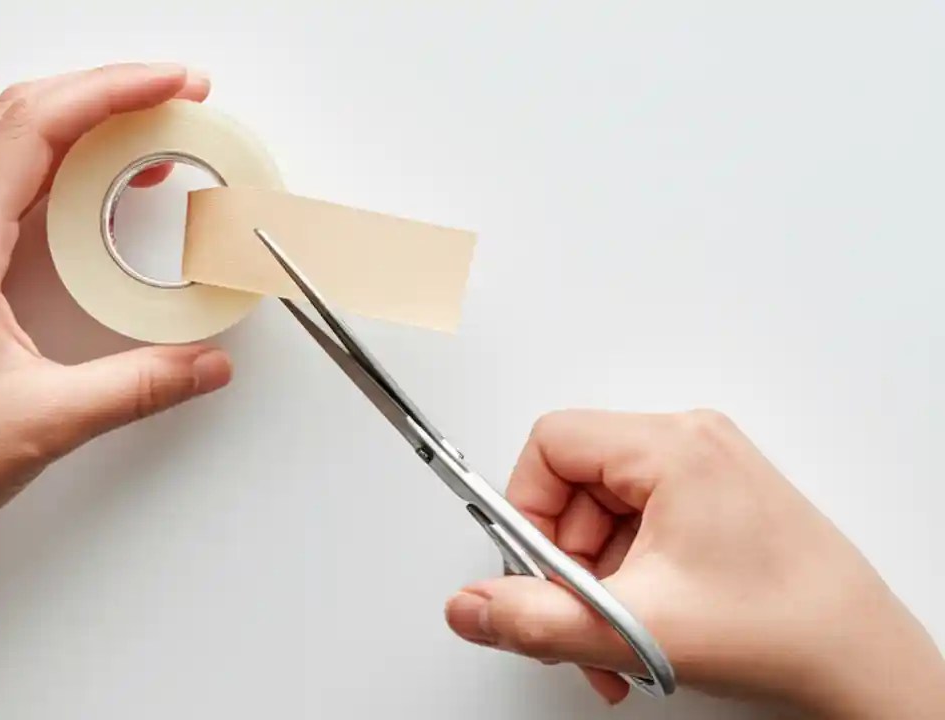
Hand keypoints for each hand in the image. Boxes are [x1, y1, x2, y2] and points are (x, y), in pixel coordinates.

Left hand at [0, 63, 228, 719]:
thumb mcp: (47, 419)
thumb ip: (141, 384)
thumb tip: (207, 363)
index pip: (36, 128)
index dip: (113, 91)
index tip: (175, 85)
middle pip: (17, 117)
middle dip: (101, 93)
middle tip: (173, 97)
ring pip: (0, 147)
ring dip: (74, 127)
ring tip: (144, 135)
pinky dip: (48, 169)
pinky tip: (87, 193)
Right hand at [445, 410, 944, 717]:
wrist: (862, 666)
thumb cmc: (782, 629)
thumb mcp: (632, 628)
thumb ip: (532, 618)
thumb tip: (468, 605)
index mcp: (673, 449)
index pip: (552, 444)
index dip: (526, 509)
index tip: (534, 567)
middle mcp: (692, 445)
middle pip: (574, 482)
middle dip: (564, 562)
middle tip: (577, 612)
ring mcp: (708, 473)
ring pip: (603, 514)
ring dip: (594, 582)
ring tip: (616, 637)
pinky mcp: (717, 503)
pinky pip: (639, 528)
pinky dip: (626, 580)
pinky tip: (640, 627)